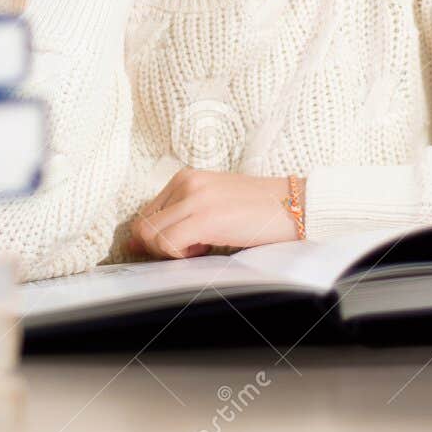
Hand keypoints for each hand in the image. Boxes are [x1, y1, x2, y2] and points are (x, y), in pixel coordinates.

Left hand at [128, 168, 301, 258]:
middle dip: (162, 246)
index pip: (146, 213)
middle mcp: (186, 182)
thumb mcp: (213, 204)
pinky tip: (206, 247)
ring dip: (173, 251)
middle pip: (143, 226)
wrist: (296, 205)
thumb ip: (178, 216)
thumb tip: (135, 241)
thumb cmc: (258, 210)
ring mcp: (195, 198)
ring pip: (151, 236)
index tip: (184, 244)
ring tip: (203, 245)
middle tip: (194, 247)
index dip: (157, 237)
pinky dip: (182, 255)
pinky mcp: (205, 218)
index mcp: (186, 176)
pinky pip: (168, 244)